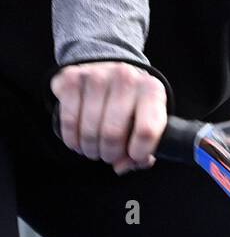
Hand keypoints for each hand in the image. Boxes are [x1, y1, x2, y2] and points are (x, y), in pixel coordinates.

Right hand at [50, 61, 167, 173]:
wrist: (108, 70)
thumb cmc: (131, 103)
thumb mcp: (147, 120)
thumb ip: (144, 150)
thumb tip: (122, 166)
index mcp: (152, 89)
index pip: (146, 131)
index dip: (138, 153)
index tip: (133, 156)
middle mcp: (126, 78)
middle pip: (113, 134)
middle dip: (109, 154)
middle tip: (108, 155)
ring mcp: (97, 75)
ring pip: (89, 130)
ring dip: (90, 149)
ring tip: (94, 149)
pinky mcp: (72, 78)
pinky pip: (69, 121)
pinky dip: (72, 139)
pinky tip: (78, 141)